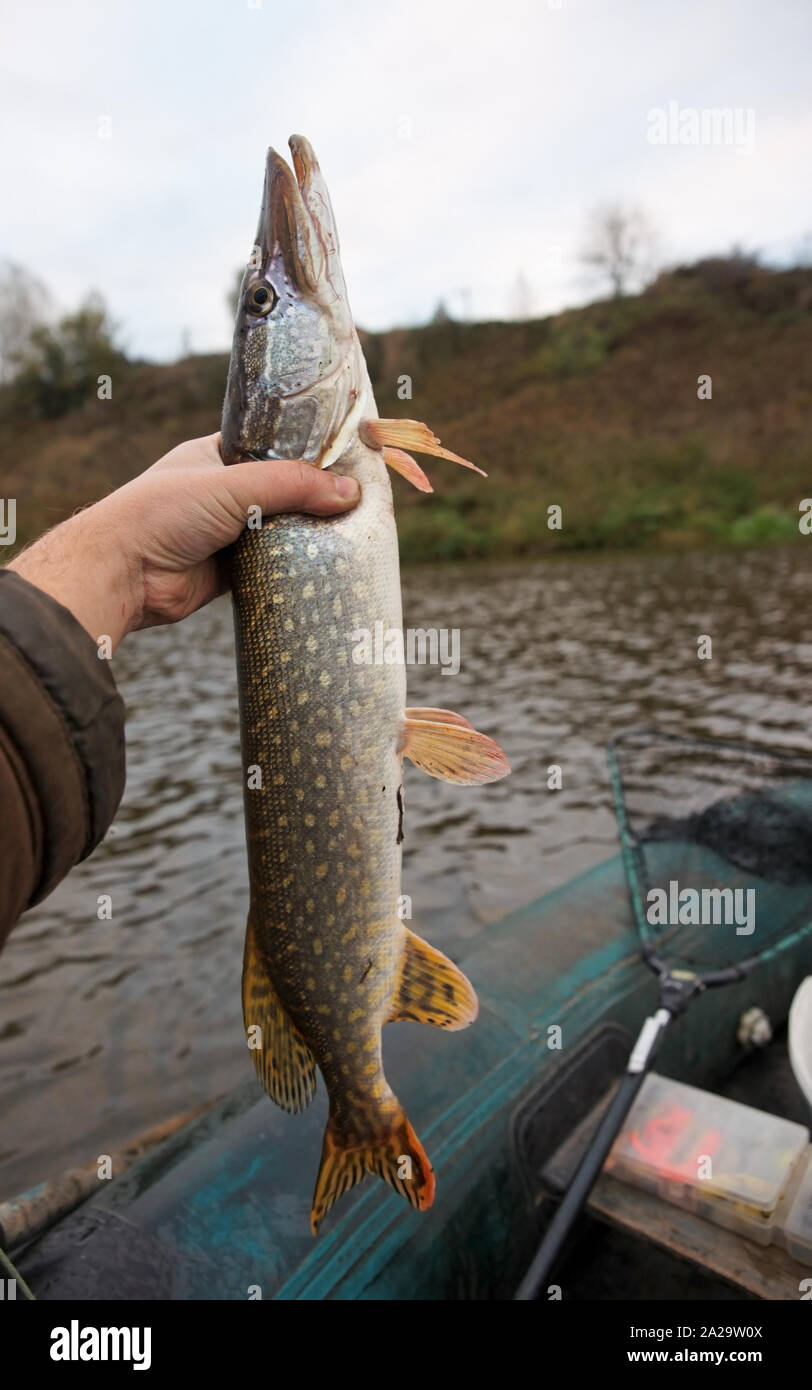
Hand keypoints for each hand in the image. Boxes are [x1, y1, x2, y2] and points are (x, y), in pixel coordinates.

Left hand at [7, 432, 359, 651]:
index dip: (309, 450)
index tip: (350, 457)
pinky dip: (295, 568)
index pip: (272, 445)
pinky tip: (328, 565)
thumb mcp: (231, 486)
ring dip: (309, 535)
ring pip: (281, 531)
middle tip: (363, 499)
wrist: (121, 575)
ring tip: (356, 531)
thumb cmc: (162, 513)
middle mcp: (223, 492)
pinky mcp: (230, 572)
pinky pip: (273, 567)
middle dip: (316, 497)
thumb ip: (290, 485)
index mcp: (216, 456)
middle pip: (283, 491)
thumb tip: (350, 492)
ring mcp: (227, 533)